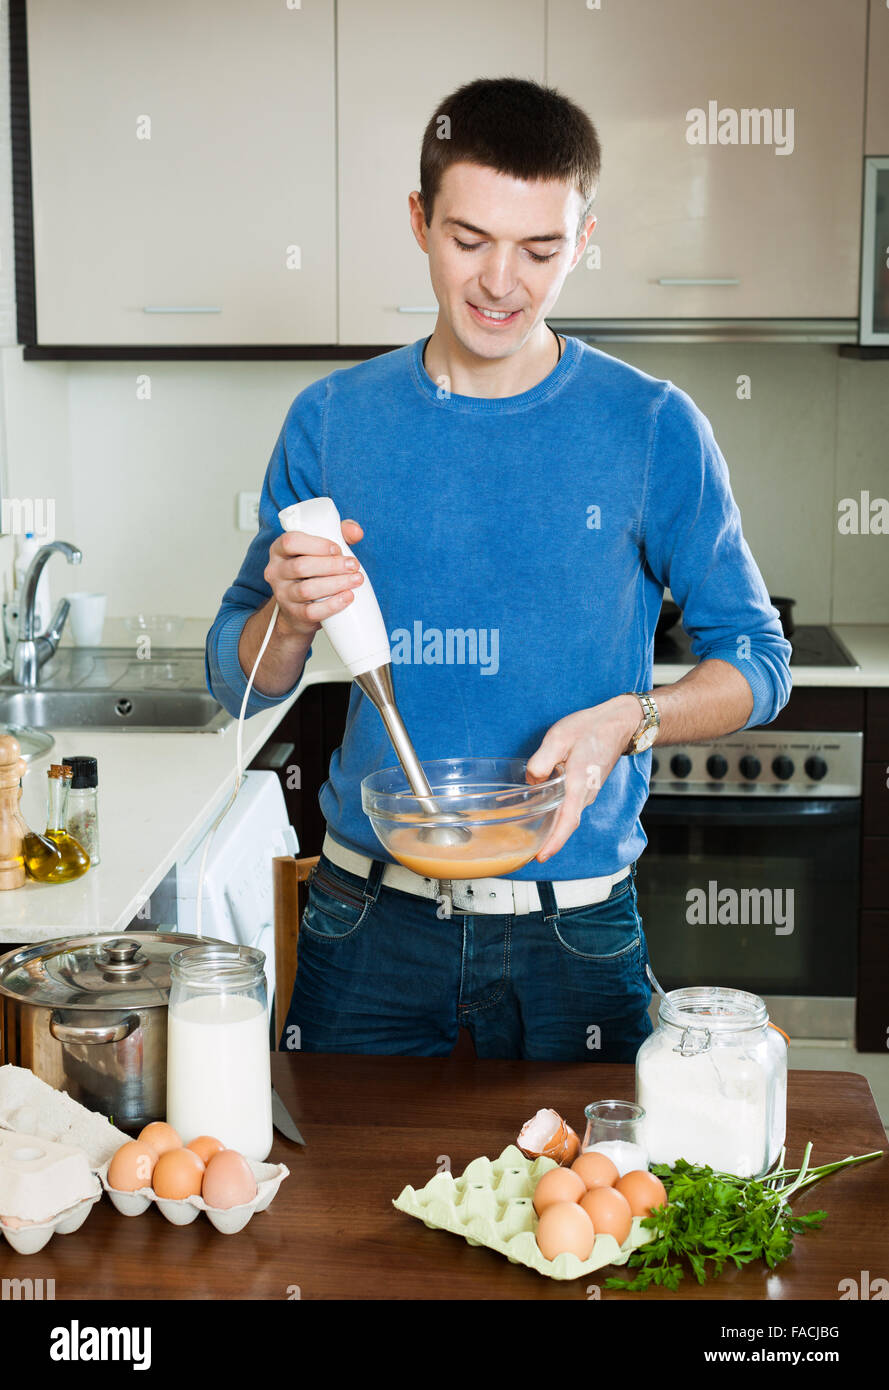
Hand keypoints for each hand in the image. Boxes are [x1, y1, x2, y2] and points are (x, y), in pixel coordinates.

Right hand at [265, 519, 364, 637]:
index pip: (290, 542)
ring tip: (356, 580)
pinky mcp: (294, 614)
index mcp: (279, 550)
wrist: (298, 609)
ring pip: (307, 590)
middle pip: (301, 566)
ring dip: (335, 584)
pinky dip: (332, 605)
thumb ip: (339, 535)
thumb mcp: (320, 550)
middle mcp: (276, 571)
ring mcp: (283, 594)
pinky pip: (311, 611)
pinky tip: (347, 597)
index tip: (337, 549)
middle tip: (353, 565)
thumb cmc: (311, 572)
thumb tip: (356, 531)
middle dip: (332, 565)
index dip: (317, 544)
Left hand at [525, 697, 640, 862]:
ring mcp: (587, 793)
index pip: (568, 821)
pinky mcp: (586, 788)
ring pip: (567, 815)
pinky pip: (570, 806)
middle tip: (526, 852)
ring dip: (551, 827)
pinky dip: (557, 814)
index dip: (554, 841)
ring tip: (531, 836)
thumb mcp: (558, 738)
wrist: (618, 724)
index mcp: (579, 783)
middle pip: (565, 823)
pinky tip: (542, 812)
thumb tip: (532, 780)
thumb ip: (542, 760)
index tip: (541, 857)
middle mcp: (585, 794)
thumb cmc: (589, 729)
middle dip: (548, 840)